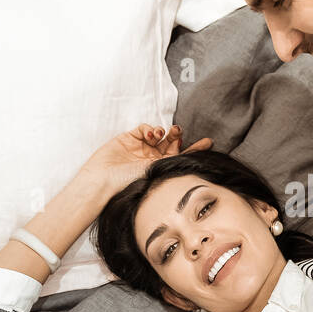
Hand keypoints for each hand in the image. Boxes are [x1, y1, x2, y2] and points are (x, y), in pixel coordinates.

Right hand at [82, 123, 212, 193]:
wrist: (104, 180)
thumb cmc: (129, 183)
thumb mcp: (157, 174)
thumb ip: (172, 163)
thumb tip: (194, 159)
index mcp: (161, 169)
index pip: (182, 157)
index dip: (195, 149)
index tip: (209, 142)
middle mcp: (152, 158)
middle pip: (171, 143)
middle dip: (178, 136)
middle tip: (179, 132)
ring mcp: (141, 147)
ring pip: (159, 134)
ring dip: (165, 131)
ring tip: (165, 133)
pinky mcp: (130, 138)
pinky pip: (144, 128)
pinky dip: (150, 128)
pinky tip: (151, 133)